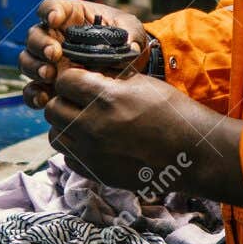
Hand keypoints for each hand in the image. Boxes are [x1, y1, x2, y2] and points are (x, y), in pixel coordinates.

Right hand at [19, 0, 149, 108]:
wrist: (128, 68)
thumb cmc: (125, 39)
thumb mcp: (131, 29)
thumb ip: (129, 33)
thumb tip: (129, 46)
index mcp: (71, 17)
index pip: (51, 7)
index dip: (49, 11)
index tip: (55, 19)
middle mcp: (55, 38)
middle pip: (34, 35)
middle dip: (40, 44)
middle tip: (54, 54)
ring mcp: (49, 61)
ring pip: (27, 60)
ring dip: (34, 66)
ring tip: (50, 74)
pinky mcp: (50, 85)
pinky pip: (32, 89)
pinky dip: (33, 94)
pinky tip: (44, 98)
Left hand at [43, 65, 242, 206]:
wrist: (190, 154)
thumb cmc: (171, 112)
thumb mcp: (142, 83)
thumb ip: (109, 78)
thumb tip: (88, 71)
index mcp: (105, 98)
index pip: (64, 80)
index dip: (72, 77)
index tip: (81, 78)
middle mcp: (92, 126)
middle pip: (52, 108)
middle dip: (63, 100)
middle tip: (79, 99)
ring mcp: (92, 153)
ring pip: (55, 134)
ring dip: (65, 124)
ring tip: (84, 121)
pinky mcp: (95, 172)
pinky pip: (68, 156)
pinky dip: (75, 147)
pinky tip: (93, 141)